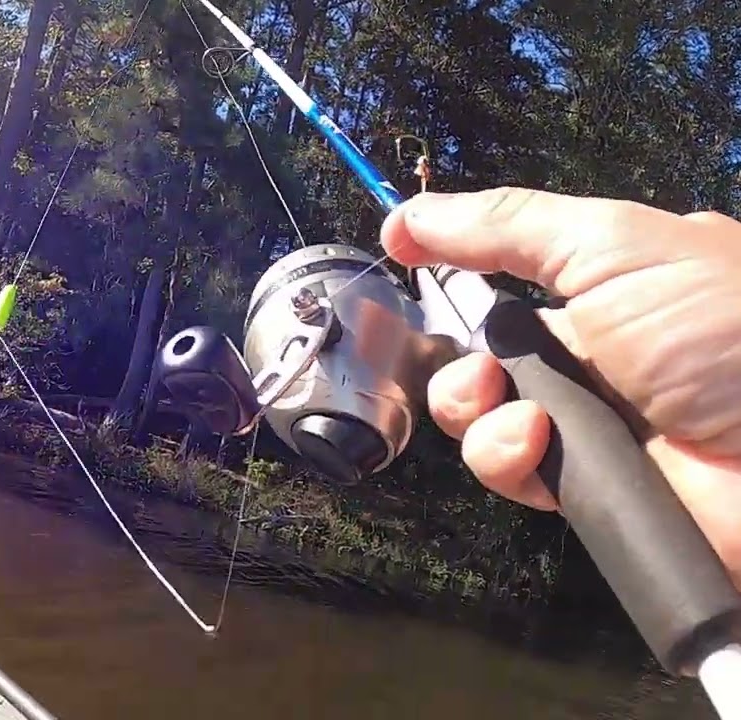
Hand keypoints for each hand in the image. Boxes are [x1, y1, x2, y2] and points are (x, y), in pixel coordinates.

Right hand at [381, 188, 740, 589]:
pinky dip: (509, 457)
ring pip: (484, 413)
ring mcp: (593, 423)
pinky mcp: (588, 490)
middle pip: (484, 348)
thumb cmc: (724, 328)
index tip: (401, 254)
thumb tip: (410, 214)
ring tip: (520, 415)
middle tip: (476, 367)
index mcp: (615, 279)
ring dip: (477, 410)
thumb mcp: (615, 245)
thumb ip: (506, 227)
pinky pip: (511, 468)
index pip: (511, 266)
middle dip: (458, 358)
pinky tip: (538, 447)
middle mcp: (599, 349)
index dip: (454, 264)